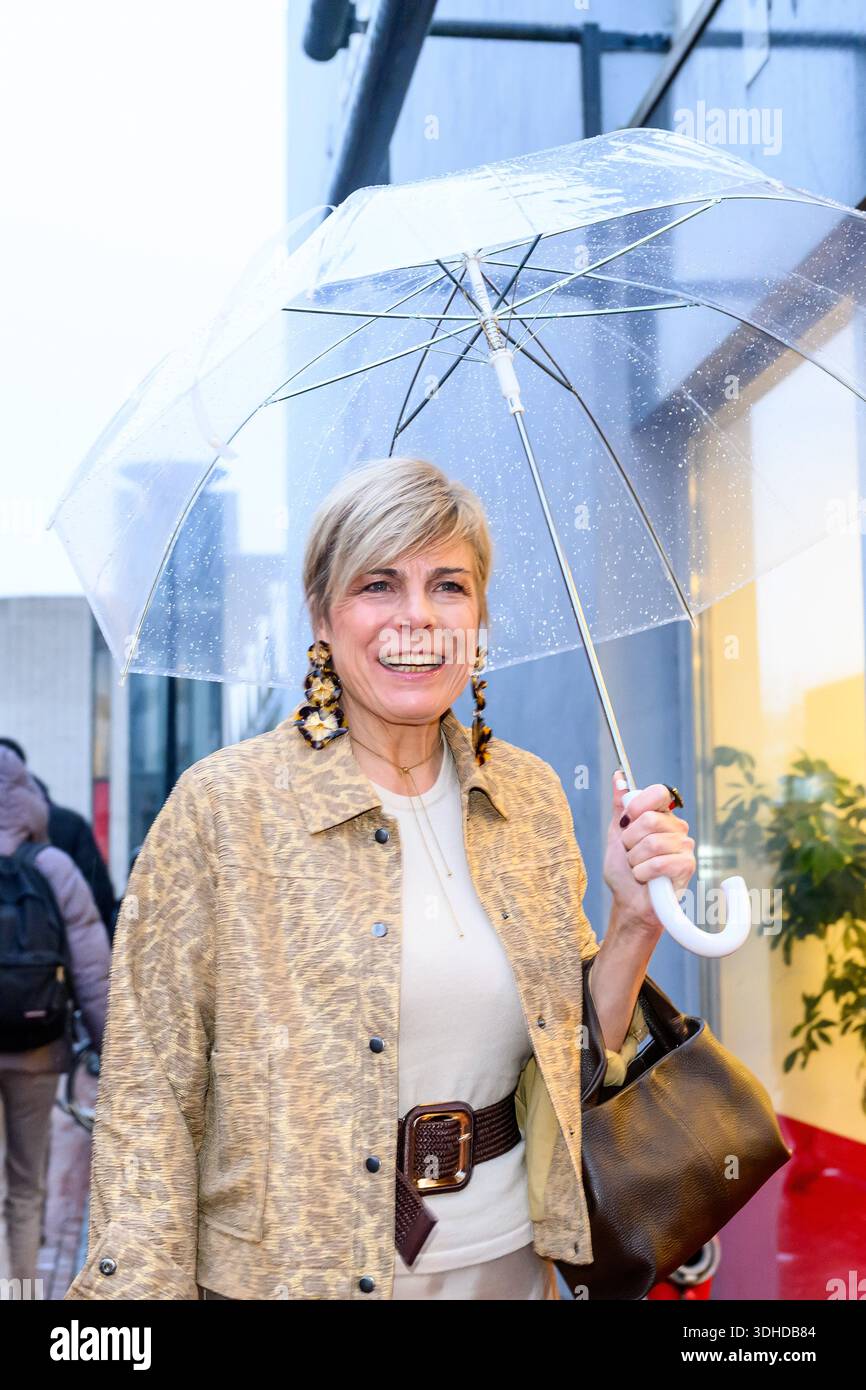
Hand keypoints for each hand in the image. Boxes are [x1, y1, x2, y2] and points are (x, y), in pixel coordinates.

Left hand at [602, 771, 695, 931]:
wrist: (629, 902)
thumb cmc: (624, 871)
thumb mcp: (616, 834)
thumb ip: (619, 806)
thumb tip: (618, 777)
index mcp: (661, 816)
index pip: (658, 792)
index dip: (639, 804)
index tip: (627, 821)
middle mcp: (676, 827)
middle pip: (649, 820)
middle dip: (630, 841)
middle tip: (631, 854)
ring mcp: (684, 846)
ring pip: (652, 843)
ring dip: (635, 860)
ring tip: (639, 868)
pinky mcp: (687, 866)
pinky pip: (659, 862)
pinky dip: (644, 873)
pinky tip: (647, 879)